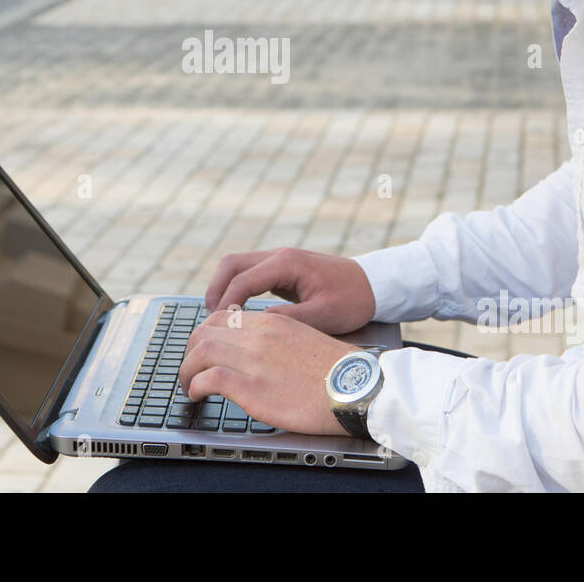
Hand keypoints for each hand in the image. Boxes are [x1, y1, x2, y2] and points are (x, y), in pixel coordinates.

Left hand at [179, 309, 360, 435]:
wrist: (357, 388)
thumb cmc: (338, 373)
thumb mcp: (306, 341)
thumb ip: (279, 342)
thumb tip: (262, 356)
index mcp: (274, 323)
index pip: (224, 318)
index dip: (206, 334)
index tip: (204, 350)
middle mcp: (260, 336)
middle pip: (205, 331)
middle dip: (190, 351)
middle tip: (191, 369)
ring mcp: (254, 360)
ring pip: (199, 350)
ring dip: (186, 370)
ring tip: (189, 385)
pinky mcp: (251, 386)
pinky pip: (208, 378)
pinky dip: (195, 386)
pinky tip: (198, 395)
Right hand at [204, 247, 376, 334]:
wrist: (374, 285)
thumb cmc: (353, 300)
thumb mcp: (324, 315)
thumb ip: (290, 320)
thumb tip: (255, 325)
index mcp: (287, 264)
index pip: (243, 280)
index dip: (226, 303)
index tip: (217, 327)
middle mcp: (279, 256)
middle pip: (231, 264)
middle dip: (215, 290)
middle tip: (209, 320)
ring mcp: (279, 260)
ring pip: (237, 266)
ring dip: (223, 288)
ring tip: (217, 318)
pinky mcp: (282, 269)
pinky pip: (249, 273)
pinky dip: (236, 289)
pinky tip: (235, 311)